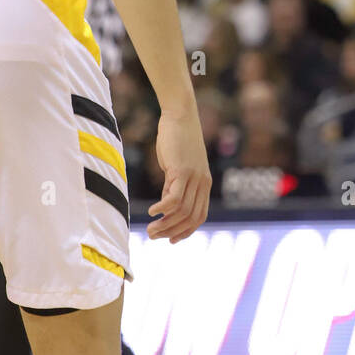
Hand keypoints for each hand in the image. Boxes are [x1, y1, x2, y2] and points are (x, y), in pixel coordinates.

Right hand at [149, 108, 212, 242]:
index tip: (171, 240)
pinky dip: (163, 209)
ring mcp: (194, 177)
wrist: (180, 115)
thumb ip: (174, 185)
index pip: (199, 216)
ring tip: (150, 229)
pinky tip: (152, 212)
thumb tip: (166, 206)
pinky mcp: (182, 170)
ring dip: (165, 224)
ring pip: (182, 211)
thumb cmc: (177, 140)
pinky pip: (174, 198)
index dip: (186, 231)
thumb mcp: (178, 166)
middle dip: (172, 232)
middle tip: (153, 236)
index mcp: (204, 184)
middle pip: (190, 217)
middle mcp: (202, 182)